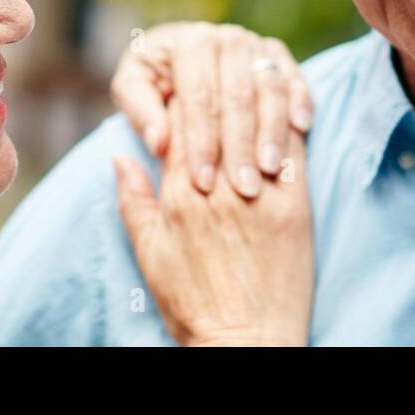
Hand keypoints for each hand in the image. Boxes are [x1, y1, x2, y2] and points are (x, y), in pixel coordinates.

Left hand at [110, 22, 311, 197]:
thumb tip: (159, 142)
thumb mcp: (132, 88)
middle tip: (242, 188)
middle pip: (238, 95)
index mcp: (189, 42)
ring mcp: (256, 44)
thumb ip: (139, 112)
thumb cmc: (153, 79)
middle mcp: (227, 38)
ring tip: (268, 169)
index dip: (200, 141)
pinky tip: (301, 128)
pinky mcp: (278, 55)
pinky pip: (295, 78)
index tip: (202, 182)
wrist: (180, 56)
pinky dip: (301, 101)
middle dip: (239, 144)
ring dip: (271, 130)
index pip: (198, 97)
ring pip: (270, 89)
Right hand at [114, 101, 312, 345]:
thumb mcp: (150, 253)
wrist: (246, 344)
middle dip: (215, 88)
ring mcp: (259, 196)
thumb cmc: (194, 304)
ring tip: (251, 81)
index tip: (185, 83)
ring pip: (255, 125)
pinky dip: (286, 127)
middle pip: (216, 117)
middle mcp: (217, 189)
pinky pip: (292, 151)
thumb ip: (133, 199)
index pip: (179, 123)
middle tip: (218, 69)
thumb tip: (120, 155)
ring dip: (252, 99)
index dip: (181, 97)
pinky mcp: (294, 208)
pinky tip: (285, 113)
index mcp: (179, 197)